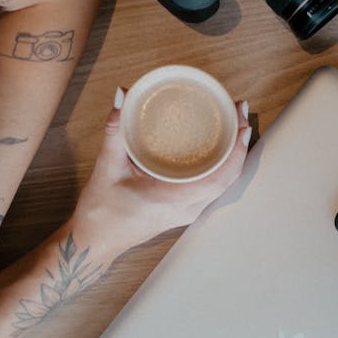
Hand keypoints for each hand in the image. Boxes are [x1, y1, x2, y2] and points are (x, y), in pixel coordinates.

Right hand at [75, 88, 251, 251]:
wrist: (96, 240)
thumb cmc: (101, 211)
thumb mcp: (106, 167)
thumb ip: (115, 131)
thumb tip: (123, 96)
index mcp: (173, 200)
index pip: (219, 178)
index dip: (236, 151)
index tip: (241, 123)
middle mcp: (187, 209)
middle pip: (228, 178)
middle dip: (239, 144)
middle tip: (239, 112)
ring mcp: (188, 212)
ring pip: (223, 183)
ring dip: (233, 154)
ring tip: (236, 123)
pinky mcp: (185, 210)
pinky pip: (214, 187)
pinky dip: (223, 165)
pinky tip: (222, 146)